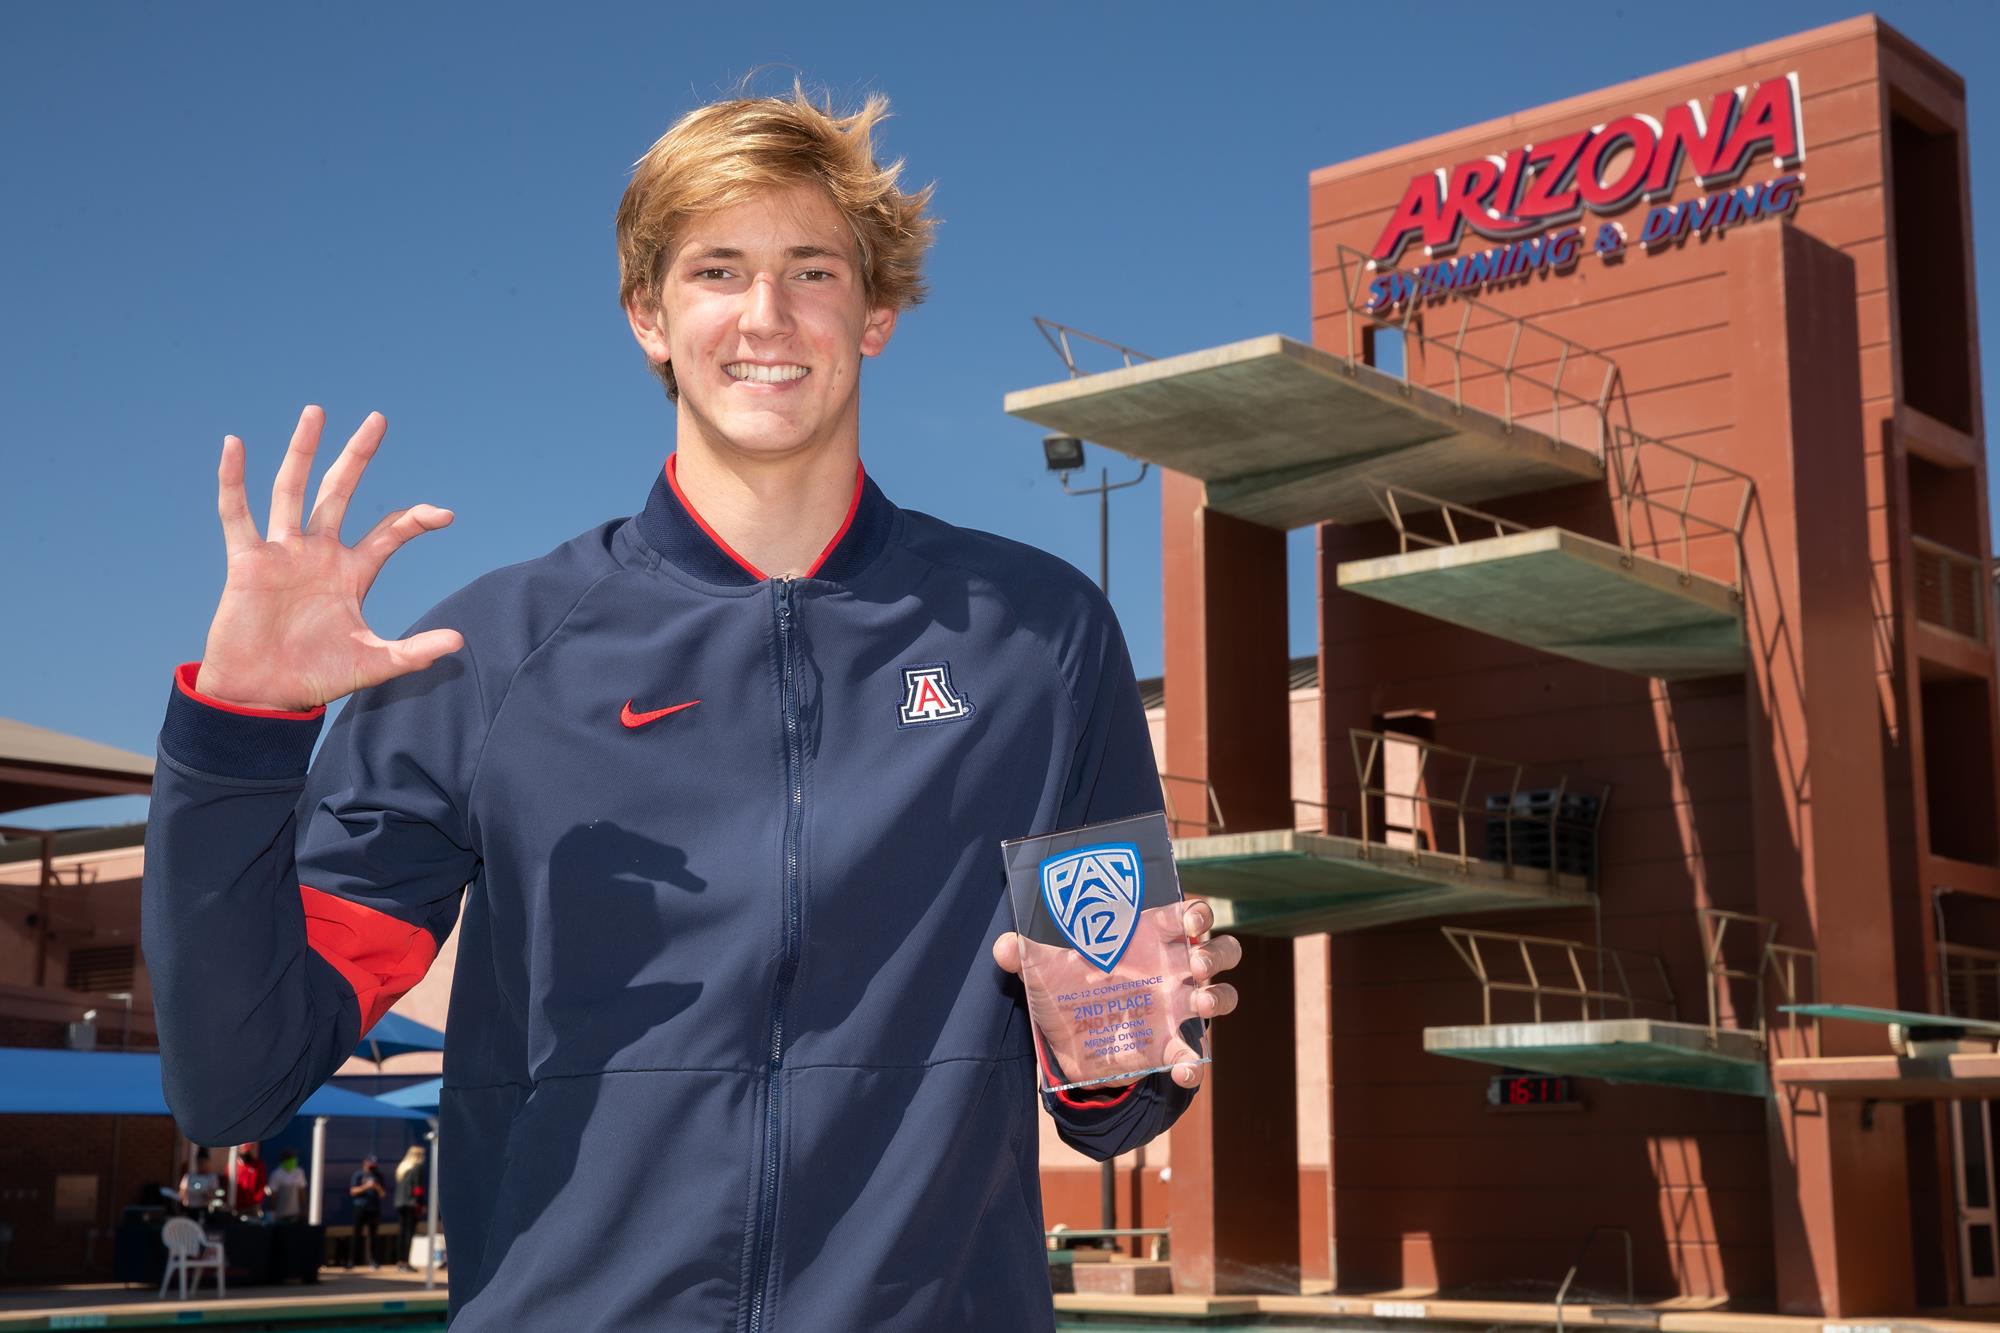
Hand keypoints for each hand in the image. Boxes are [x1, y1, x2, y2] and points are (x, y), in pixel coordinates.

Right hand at [193, 405, 460, 711]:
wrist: (264, 697)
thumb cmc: (316, 678)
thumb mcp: (374, 664)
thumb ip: (414, 652)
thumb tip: (460, 642)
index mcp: (353, 572)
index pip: (390, 531)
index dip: (415, 519)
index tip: (444, 514)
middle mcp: (319, 553)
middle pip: (341, 492)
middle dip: (358, 457)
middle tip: (379, 420)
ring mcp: (283, 553)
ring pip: (293, 490)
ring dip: (304, 452)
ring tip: (317, 412)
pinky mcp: (248, 562)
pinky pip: (236, 514)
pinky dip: (233, 480)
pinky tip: (234, 445)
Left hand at [992, 897, 1240, 1091]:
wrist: (1067, 1039)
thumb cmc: (1067, 986)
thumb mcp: (1044, 968)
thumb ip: (1026, 954)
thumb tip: (1004, 945)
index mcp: (1148, 938)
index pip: (1186, 915)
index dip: (1196, 912)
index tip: (1190, 917)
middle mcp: (1171, 969)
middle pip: (1219, 950)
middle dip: (1216, 952)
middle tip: (1196, 962)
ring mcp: (1176, 1007)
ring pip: (1222, 995)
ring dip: (1219, 997)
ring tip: (1201, 1002)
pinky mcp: (1168, 1045)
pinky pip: (1194, 1055)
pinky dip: (1195, 1065)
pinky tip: (1186, 1069)